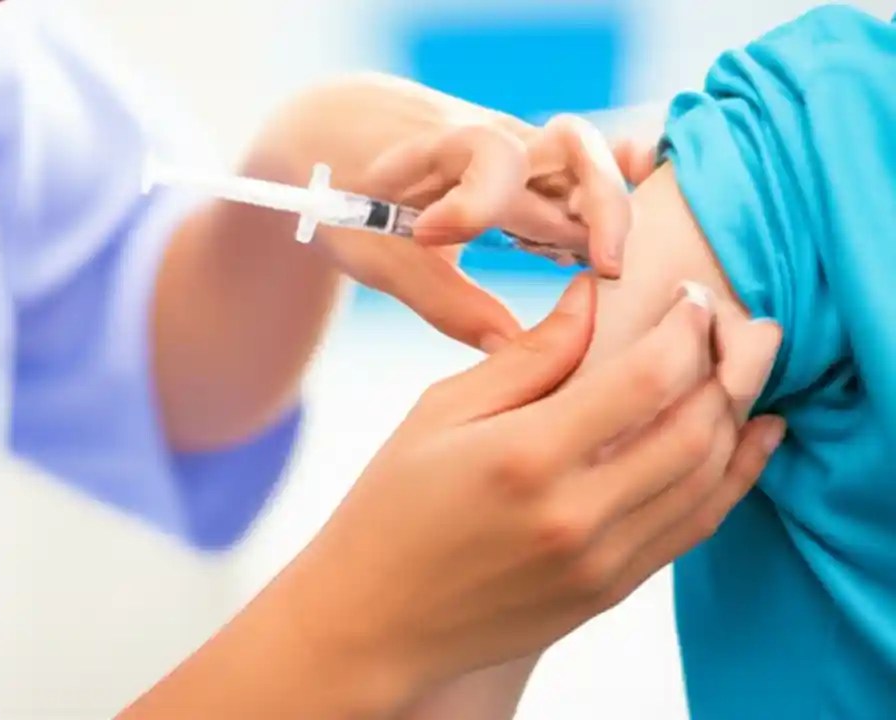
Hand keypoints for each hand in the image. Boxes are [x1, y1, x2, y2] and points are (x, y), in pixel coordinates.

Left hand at [247, 74, 652, 350]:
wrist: (343, 133)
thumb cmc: (351, 198)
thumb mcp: (374, 253)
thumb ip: (441, 300)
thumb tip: (512, 350)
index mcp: (444, 148)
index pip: (487, 155)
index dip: (474, 203)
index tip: (432, 236)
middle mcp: (498, 140)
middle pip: (575, 146)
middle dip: (603, 204)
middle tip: (608, 268)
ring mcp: (525, 153)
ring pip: (595, 162)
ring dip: (619, 211)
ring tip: (622, 270)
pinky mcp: (538, 173)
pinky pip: (592, 175)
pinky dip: (622, 194)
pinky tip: (633, 235)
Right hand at [264, 276, 783, 713]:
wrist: (373, 620)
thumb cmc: (391, 506)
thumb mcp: (441, 413)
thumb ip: (528, 357)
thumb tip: (593, 296)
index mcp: (526, 457)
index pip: (646, 378)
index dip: (686, 327)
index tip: (692, 296)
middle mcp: (576, 515)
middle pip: (695, 427)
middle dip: (730, 365)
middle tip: (736, 324)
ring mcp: (599, 562)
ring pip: (708, 479)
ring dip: (739, 417)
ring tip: (745, 370)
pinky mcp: (609, 592)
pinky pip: (692, 527)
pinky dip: (730, 476)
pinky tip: (746, 437)